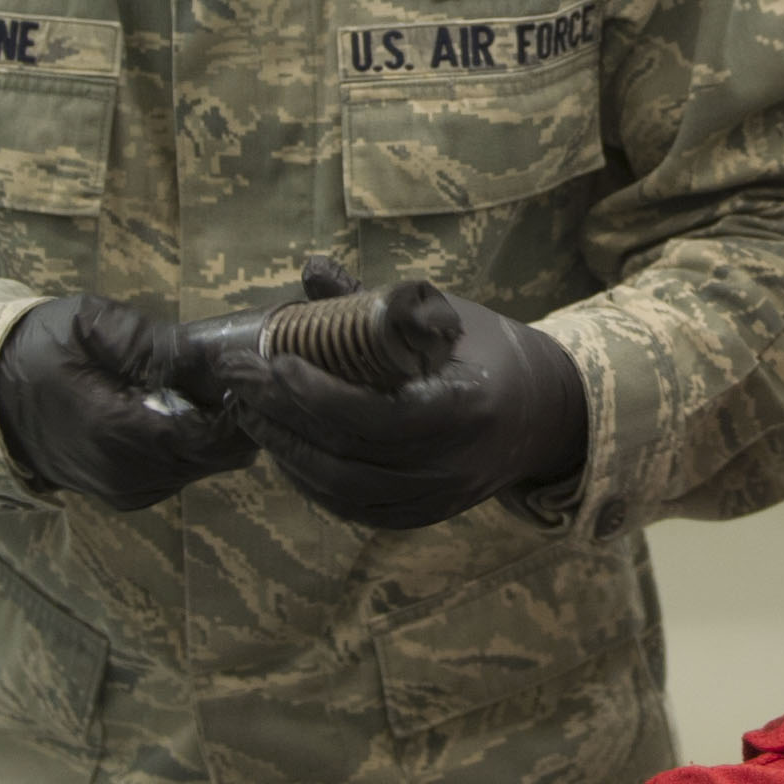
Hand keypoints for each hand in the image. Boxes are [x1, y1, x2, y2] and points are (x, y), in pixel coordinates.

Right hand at [0, 294, 248, 509]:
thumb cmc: (41, 349)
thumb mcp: (89, 324)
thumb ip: (149, 342)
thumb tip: (208, 355)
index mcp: (115, 429)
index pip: (206, 437)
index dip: (237, 410)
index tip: (246, 375)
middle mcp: (123, 472)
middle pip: (212, 457)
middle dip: (233, 421)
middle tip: (233, 379)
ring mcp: (123, 489)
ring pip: (200, 469)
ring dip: (214, 435)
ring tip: (207, 392)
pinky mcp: (123, 495)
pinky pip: (178, 477)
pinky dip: (191, 449)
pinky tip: (182, 415)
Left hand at [221, 284, 590, 533]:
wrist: (545, 414)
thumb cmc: (489, 352)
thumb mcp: (442, 317)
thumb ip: (372, 303)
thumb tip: (310, 267)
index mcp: (464, 408)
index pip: (376, 415)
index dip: (317, 394)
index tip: (273, 363)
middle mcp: (451, 466)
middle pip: (347, 454)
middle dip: (281, 417)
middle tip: (238, 382)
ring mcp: (437, 499)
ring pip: (342, 489)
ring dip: (286, 451)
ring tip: (249, 414)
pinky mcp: (423, 517)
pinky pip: (353, 508)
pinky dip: (310, 480)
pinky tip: (283, 449)